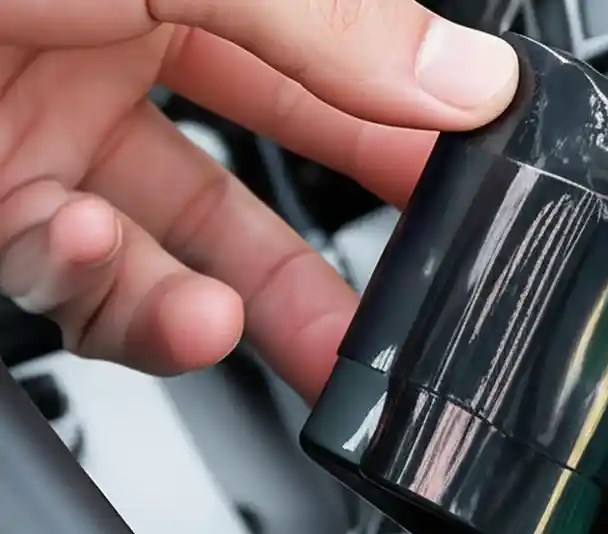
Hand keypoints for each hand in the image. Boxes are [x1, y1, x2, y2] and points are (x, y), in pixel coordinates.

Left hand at [0, 0, 516, 401]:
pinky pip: (66, 288)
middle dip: (322, 259)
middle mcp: (105, 51)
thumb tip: (462, 78)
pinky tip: (92, 255)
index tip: (467, 187)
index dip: (398, 130)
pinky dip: (97, 294)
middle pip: (251, 182)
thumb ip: (325, 26)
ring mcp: (36, 138)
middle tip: (391, 325)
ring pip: (162, 257)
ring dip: (208, 305)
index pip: (323, 67)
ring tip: (246, 331)